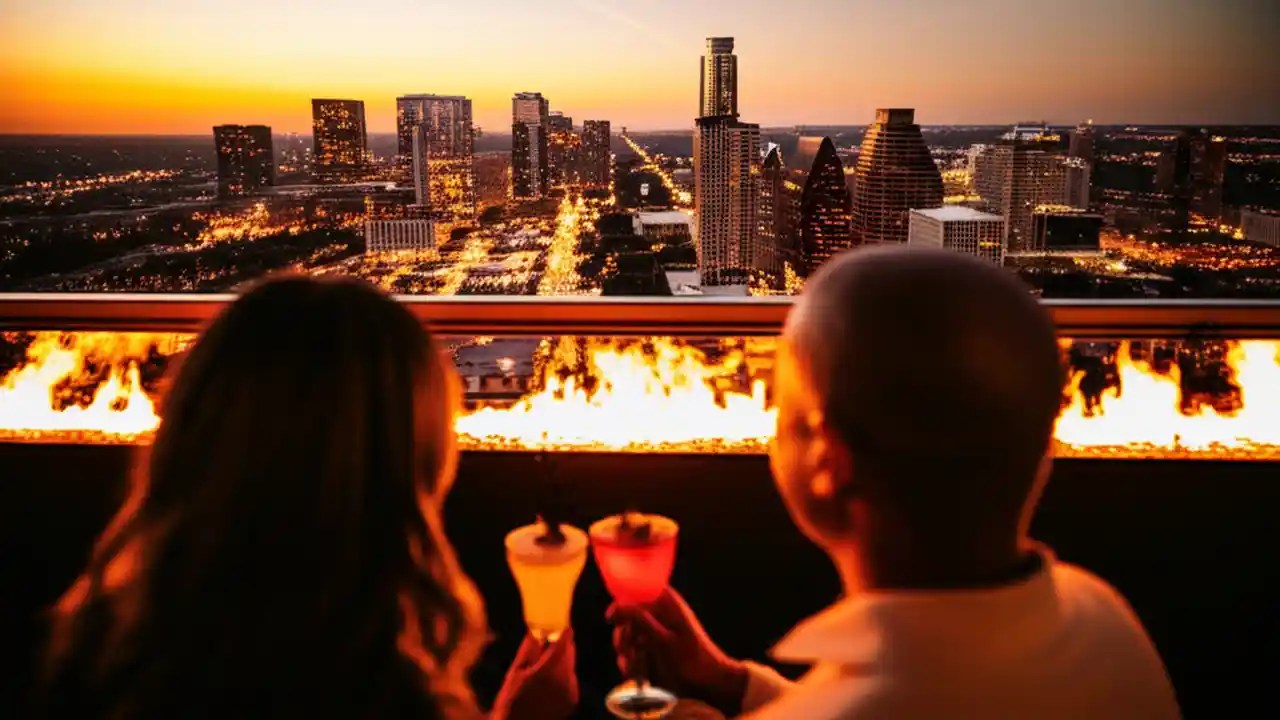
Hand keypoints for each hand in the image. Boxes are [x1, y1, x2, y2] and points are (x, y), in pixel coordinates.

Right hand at [491, 630, 578, 719]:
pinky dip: (563, 675)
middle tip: (549, 643)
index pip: (563, 643)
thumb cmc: (511, 700)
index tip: (562, 624)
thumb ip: (529, 649)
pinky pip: (570, 679)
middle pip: (569, 653)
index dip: (564, 632)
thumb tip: (536, 630)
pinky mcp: (572, 700)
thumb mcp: (516, 671)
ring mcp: (570, 692)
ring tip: (544, 666)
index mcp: (549, 671)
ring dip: (561, 661)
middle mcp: (564, 681)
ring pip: (570, 666)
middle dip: (561, 646)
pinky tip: (548, 681)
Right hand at [607, 587, 747, 715]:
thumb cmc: (691, 659)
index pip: (634, 590)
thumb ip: (639, 620)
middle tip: (629, 649)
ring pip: (625, 636)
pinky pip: (631, 652)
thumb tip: (615, 607)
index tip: (613, 619)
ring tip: (638, 667)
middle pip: (625, 615)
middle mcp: (658, 613)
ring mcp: (653, 632)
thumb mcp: (664, 640)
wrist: (708, 684)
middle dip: (623, 636)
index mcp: (665, 602)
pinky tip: (639, 674)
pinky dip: (631, 664)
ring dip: (627, 654)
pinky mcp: (651, 649)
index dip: (622, 603)